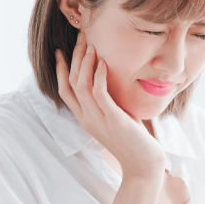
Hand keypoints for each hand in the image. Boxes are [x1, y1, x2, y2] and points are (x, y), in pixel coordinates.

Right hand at [54, 32, 165, 178]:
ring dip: (84, 62)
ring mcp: (98, 120)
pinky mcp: (113, 120)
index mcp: (85, 119)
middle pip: (70, 83)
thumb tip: (116, 82)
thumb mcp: (117, 117)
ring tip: (91, 44)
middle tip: (80, 38)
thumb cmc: (135, 141)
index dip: (60, 70)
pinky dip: (99, 75)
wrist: (144, 165)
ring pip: (81, 85)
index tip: (61, 51)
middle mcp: (87, 119)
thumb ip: (111, 102)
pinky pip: (99, 93)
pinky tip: (103, 62)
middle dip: (73, 58)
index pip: (64, 91)